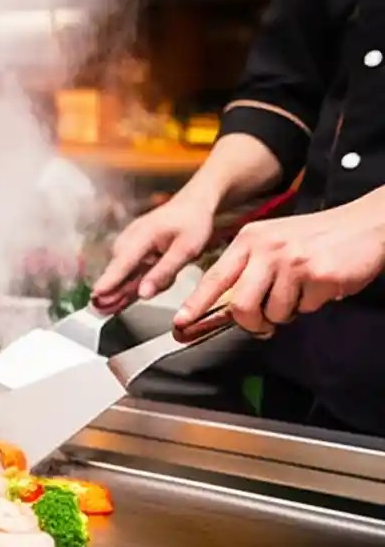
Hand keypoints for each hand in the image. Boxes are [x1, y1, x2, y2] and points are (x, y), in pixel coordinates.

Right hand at [93, 188, 218, 307]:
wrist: (193, 203)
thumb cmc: (192, 222)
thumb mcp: (186, 249)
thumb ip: (164, 272)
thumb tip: (144, 294)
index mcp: (143, 235)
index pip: (123, 262)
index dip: (110, 280)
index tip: (98, 292)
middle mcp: (131, 238)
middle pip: (118, 270)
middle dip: (110, 290)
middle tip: (99, 309)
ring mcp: (130, 243)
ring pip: (121, 271)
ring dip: (116, 289)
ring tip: (105, 308)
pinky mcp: (133, 249)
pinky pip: (127, 269)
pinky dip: (124, 283)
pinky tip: (119, 298)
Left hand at [174, 197, 384, 334]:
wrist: (366, 223)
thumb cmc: (316, 237)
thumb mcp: (273, 242)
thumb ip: (249, 270)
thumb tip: (226, 308)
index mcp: (249, 239)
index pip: (214, 277)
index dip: (196, 304)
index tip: (181, 322)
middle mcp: (267, 248)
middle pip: (242, 306)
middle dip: (252, 323)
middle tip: (264, 324)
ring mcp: (293, 261)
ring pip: (275, 312)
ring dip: (289, 311)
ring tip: (301, 290)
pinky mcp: (320, 275)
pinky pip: (306, 308)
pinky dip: (313, 303)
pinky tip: (321, 284)